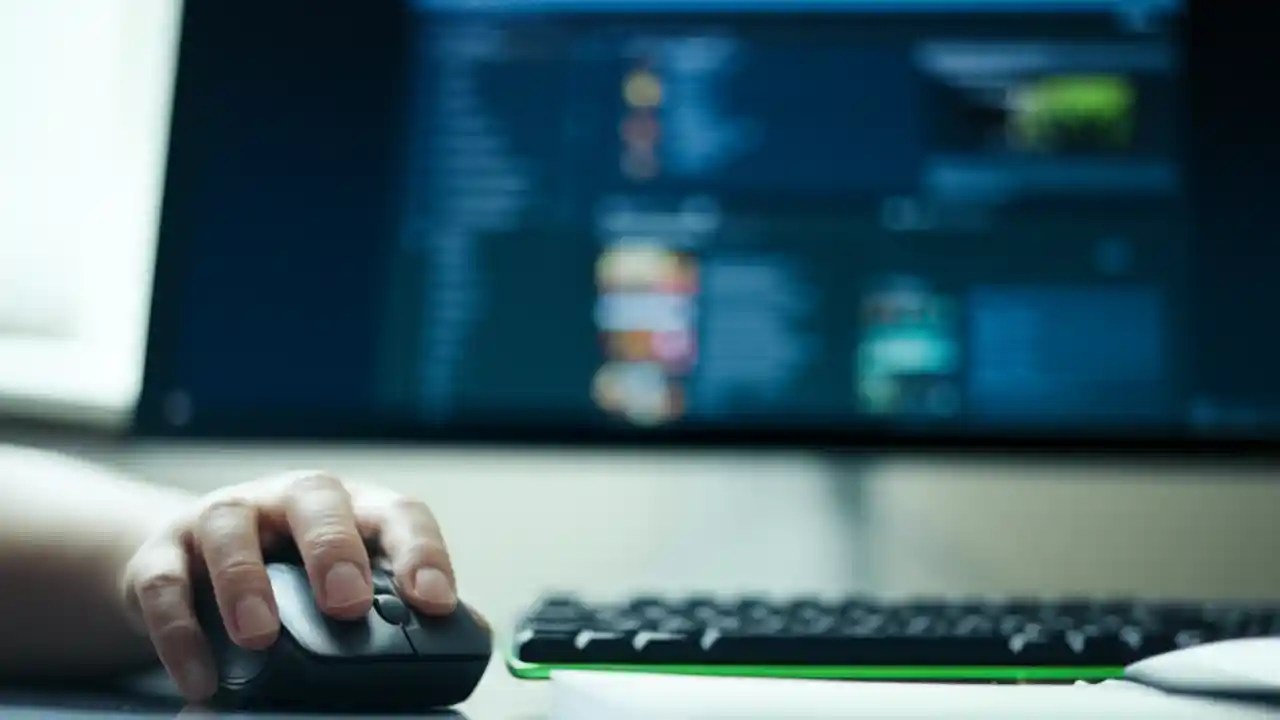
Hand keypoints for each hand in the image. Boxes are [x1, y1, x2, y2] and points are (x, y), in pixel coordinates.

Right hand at [119, 471, 473, 701]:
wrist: (189, 565)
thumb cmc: (290, 575)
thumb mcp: (347, 583)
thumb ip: (396, 608)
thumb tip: (467, 639)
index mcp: (351, 509)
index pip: (397, 515)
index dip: (421, 553)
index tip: (436, 601)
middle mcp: (289, 502)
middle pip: (317, 501)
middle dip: (334, 550)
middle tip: (349, 604)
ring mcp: (225, 520)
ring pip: (231, 527)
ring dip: (245, 582)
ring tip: (261, 636)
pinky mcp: (162, 555)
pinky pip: (165, 584)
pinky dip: (181, 632)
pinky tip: (201, 677)